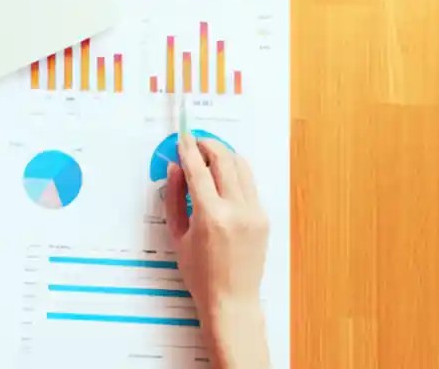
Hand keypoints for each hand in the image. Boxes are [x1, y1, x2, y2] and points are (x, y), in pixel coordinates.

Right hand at [165, 133, 270, 368]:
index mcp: (211, 217)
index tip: (182, 138)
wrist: (231, 300)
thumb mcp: (178, 236)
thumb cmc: (200, 274)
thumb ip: (174, 197)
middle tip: (194, 142)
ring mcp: (254, 213)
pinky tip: (223, 177)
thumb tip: (175, 168)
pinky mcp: (264, 217)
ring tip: (209, 155)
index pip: (198, 169)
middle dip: (208, 145)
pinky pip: (249, 184)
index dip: (188, 149)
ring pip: (241, 166)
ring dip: (224, 154)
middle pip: (224, 160)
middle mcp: (236, 211)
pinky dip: (235, 173)